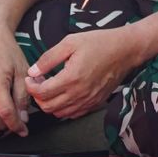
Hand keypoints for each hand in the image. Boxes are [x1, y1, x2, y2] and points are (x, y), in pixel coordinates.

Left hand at [24, 28, 138, 118]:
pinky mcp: (96, 102)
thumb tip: (33, 71)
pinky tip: (65, 95)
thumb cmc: (101, 43)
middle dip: (38, 96)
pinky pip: (73, 114)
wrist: (126, 50)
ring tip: (51, 89)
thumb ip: (49, 58)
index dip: (31, 86)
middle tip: (39, 83)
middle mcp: (79, 93)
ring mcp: (88, 100)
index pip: (41, 93)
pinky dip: (64, 109)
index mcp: (71, 78)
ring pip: (59, 113)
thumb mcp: (71, 42)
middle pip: (47, 107)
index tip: (32, 78)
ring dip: (50, 104)